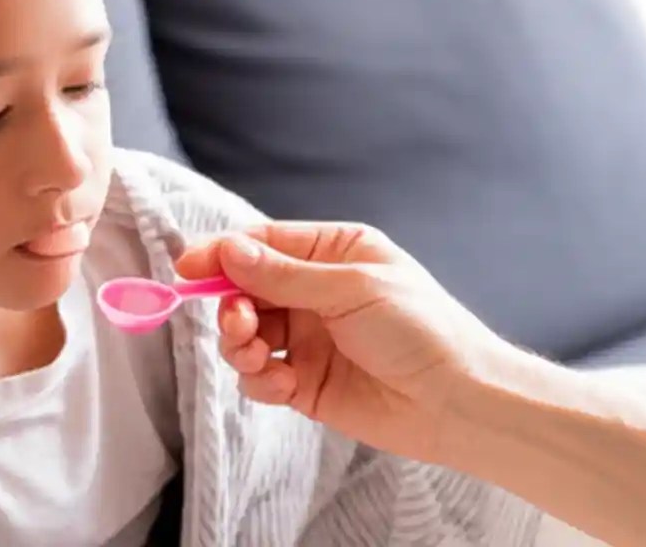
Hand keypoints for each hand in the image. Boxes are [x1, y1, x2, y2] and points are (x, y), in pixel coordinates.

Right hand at [176, 222, 505, 463]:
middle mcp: (316, 292)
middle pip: (245, 290)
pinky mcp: (306, 383)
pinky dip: (261, 380)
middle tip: (240, 324)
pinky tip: (284, 384)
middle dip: (232, 307)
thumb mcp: (352, 289)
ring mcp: (310, 338)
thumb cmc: (421, 329)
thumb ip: (285, 275)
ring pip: (246, 335)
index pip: (263, 244)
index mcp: (334, 253)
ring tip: (259, 356)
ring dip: (240, 346)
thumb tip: (228, 249)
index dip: (222, 254)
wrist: (457, 401)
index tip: (187, 267)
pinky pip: (261, 376)